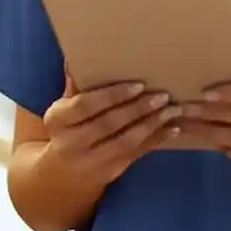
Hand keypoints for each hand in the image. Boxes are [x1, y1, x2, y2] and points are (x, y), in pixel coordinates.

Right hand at [42, 77, 181, 186]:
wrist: (61, 173)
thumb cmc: (67, 130)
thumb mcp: (64, 109)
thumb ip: (76, 86)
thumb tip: (77, 57)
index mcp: (57, 120)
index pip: (85, 105)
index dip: (112, 95)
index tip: (138, 85)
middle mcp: (70, 143)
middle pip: (108, 124)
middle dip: (138, 109)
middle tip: (162, 96)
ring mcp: (90, 162)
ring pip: (125, 142)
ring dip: (151, 125)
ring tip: (172, 110)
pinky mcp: (109, 173)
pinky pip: (136, 155)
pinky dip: (156, 141)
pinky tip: (173, 129)